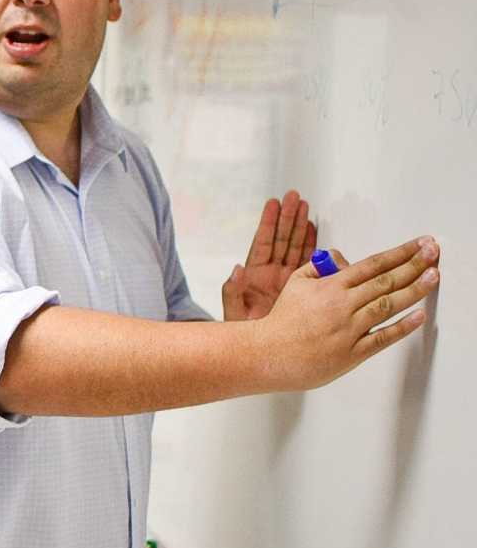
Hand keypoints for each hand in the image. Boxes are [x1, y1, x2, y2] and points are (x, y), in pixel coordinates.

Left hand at [223, 190, 316, 320]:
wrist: (262, 350)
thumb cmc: (244, 332)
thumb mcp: (233, 312)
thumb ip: (232, 291)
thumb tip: (235, 270)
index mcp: (255, 275)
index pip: (263, 243)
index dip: (268, 223)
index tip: (273, 203)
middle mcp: (272, 273)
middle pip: (281, 239)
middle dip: (288, 218)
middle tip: (294, 197)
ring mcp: (287, 278)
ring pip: (296, 246)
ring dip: (300, 226)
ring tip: (305, 207)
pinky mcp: (301, 286)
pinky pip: (309, 262)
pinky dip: (313, 246)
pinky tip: (315, 230)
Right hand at [250, 236, 439, 389]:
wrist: (268, 353)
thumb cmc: (281, 321)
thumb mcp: (294, 284)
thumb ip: (318, 267)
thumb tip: (340, 258)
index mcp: (330, 286)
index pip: (372, 264)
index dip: (399, 252)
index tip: (418, 244)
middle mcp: (343, 304)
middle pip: (386, 280)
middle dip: (415, 264)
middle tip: (434, 253)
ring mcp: (349, 329)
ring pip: (389, 305)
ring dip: (415, 289)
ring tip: (434, 277)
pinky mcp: (353, 352)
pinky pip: (383, 337)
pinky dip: (403, 326)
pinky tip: (419, 315)